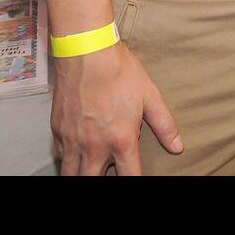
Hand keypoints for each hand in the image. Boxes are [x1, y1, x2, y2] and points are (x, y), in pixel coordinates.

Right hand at [51, 41, 182, 174]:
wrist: (86, 52)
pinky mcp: (57, 131)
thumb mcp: (150, 96)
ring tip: (91, 168)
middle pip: (93, 182)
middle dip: (102, 181)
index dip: (135, 181)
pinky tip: (76, 153)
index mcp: (121, 140)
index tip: (135, 176)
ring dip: (82, 175)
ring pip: (71, 175)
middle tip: (109, 171)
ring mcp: (73, 140)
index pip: (129, 177)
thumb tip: (177, 147)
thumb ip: (164, 125)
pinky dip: (68, 159)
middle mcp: (94, 147)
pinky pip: (60, 156)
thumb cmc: (119, 72)